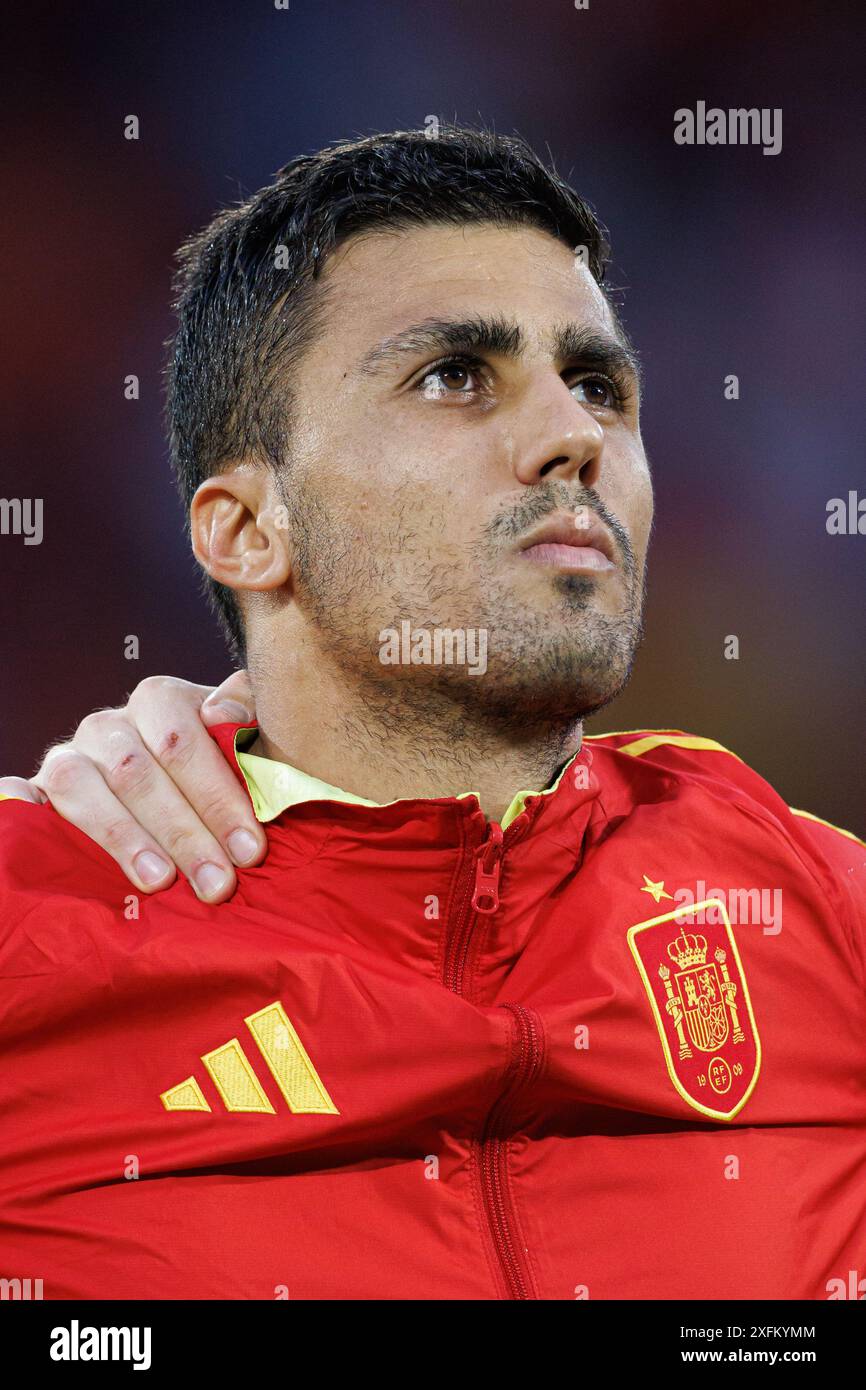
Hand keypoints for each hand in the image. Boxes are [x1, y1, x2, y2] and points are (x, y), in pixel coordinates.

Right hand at [0, 673, 265, 902]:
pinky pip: (23, 795)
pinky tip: (45, 841)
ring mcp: (69, 756)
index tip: (250, 849)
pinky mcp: (41, 790)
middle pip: (138, 773)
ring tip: (161, 881)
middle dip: (184, 834)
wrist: (164, 782)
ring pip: (83, 788)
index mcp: (159, 700)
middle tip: (218, 883)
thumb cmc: (212, 768)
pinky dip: (26, 811)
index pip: (183, 743)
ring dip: (124, 839)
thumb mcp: (241, 738)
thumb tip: (223, 715)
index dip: (217, 797)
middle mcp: (109, 724)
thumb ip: (247, 719)